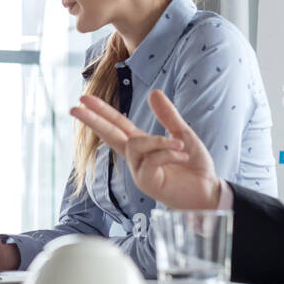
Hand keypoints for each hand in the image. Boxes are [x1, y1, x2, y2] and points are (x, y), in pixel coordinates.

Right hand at [70, 89, 220, 209]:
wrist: (208, 191)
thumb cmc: (194, 168)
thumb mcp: (183, 134)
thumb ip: (167, 115)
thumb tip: (153, 92)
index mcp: (143, 145)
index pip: (117, 125)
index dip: (102, 111)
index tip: (84, 98)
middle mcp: (136, 158)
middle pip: (110, 135)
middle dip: (92, 120)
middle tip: (74, 107)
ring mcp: (139, 172)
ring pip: (136, 145)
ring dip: (159, 142)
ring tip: (181, 145)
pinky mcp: (147, 183)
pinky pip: (152, 160)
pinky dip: (169, 153)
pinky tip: (183, 156)